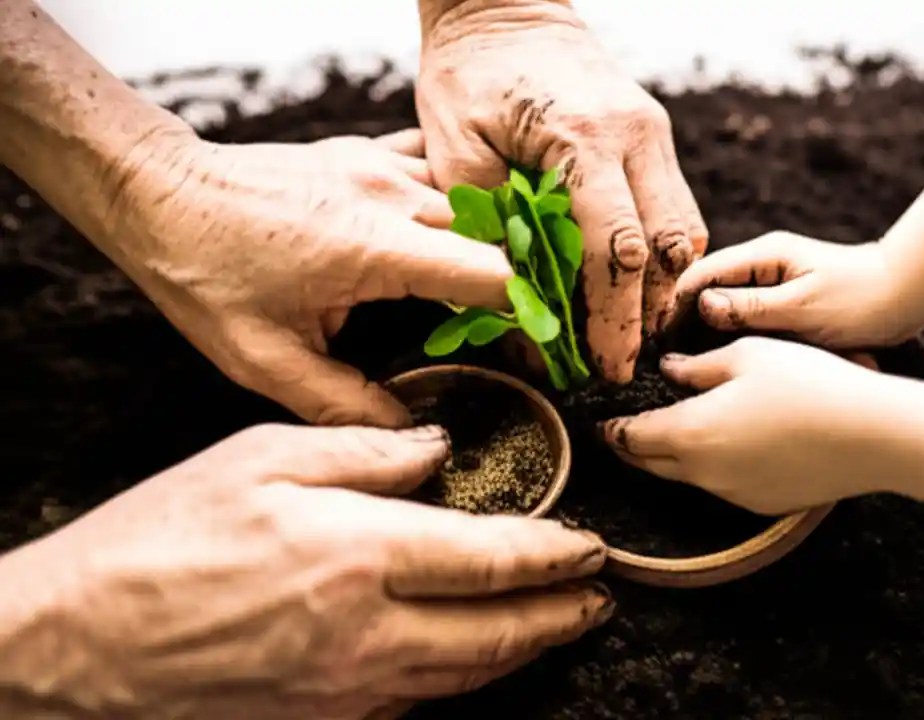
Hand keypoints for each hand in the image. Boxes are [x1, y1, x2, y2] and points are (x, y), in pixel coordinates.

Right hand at [0, 424, 610, 719]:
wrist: (81, 644)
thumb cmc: (163, 541)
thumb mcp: (262, 458)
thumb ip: (365, 452)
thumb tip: (438, 450)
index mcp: (362, 557)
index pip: (494, 560)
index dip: (556, 554)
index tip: (591, 546)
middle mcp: (370, 634)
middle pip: (500, 633)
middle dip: (561, 615)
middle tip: (597, 597)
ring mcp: (349, 688)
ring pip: (468, 675)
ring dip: (524, 650)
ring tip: (557, 626)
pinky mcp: (324, 718)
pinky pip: (417, 700)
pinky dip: (461, 678)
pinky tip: (471, 658)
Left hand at [111, 129, 512, 426]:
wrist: (157, 192)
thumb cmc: (203, 272)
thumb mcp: (265, 361)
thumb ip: (343, 406)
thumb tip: (405, 438)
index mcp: (377, 248)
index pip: (493, 274)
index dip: (526, 315)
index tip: (534, 349)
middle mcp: (391, 195)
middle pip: (498, 235)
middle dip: (517, 283)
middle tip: (516, 330)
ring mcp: (381, 165)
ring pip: (476, 197)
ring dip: (491, 240)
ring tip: (487, 288)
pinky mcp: (366, 153)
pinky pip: (438, 167)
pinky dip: (457, 200)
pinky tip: (450, 233)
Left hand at [418, 0, 707, 381]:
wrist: (505, 9)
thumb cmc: (469, 77)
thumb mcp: (457, 154)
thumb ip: (490, 234)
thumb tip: (517, 316)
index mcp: (585, 137)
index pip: (614, 247)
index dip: (610, 315)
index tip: (602, 365)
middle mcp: (636, 135)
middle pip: (664, 248)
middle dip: (644, 315)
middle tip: (620, 367)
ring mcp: (653, 135)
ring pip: (683, 232)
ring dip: (660, 290)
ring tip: (629, 337)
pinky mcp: (654, 139)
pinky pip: (675, 210)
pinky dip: (660, 257)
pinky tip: (634, 290)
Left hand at [599, 337, 884, 515]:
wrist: (870, 435)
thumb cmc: (807, 384)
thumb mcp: (746, 355)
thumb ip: (698, 367)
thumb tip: (669, 371)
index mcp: (690, 433)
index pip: (633, 437)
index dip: (614, 429)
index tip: (603, 423)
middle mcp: (705, 472)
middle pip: (653, 464)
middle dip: (634, 449)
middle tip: (623, 434)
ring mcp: (735, 494)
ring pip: (690, 476)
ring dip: (676, 457)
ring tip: (676, 433)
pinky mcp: (764, 504)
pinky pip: (725, 485)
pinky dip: (715, 467)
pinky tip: (730, 445)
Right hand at [670, 231, 923, 349]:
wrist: (907, 296)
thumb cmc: (862, 300)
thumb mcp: (804, 307)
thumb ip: (752, 307)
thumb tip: (702, 306)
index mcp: (764, 255)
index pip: (701, 272)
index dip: (673, 302)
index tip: (655, 334)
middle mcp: (763, 264)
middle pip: (705, 287)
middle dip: (680, 316)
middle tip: (658, 354)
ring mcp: (772, 282)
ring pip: (722, 303)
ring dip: (702, 327)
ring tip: (678, 361)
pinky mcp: (783, 301)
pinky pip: (744, 315)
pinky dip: (727, 333)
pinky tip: (716, 359)